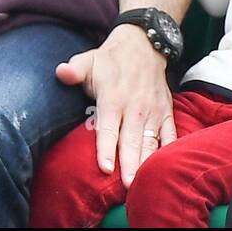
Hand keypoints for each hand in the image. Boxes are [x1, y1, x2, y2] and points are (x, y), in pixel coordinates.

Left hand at [56, 24, 175, 185]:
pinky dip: (169, 150)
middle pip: (131, 140)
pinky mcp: (166, 112)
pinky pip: (170, 134)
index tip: (105, 168)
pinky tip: (167, 166)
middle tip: (128, 186)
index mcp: (113, 97)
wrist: (144, 44)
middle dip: (130, 164)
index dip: (107, 148)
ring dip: (147, 162)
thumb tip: (61, 72)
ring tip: (144, 183)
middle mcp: (135, 106)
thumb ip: (74, 70)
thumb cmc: (110, 59)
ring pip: (150, 141)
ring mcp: (153, 110)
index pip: (109, 128)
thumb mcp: (89, 60)